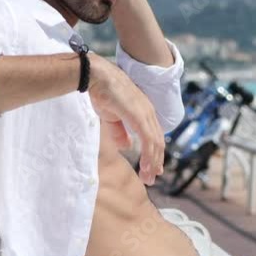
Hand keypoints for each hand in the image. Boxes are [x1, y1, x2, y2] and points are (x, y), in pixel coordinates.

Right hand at [87, 54, 164, 184]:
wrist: (97, 76)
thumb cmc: (103, 93)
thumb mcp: (111, 117)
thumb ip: (120, 132)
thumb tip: (127, 146)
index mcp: (144, 112)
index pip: (155, 136)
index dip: (155, 154)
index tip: (153, 169)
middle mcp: (149, 113)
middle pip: (158, 142)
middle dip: (155, 162)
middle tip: (151, 179)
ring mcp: (145, 114)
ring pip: (155, 143)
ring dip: (152, 162)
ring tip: (148, 177)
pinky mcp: (139, 116)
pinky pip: (148, 139)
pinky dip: (148, 155)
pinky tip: (145, 167)